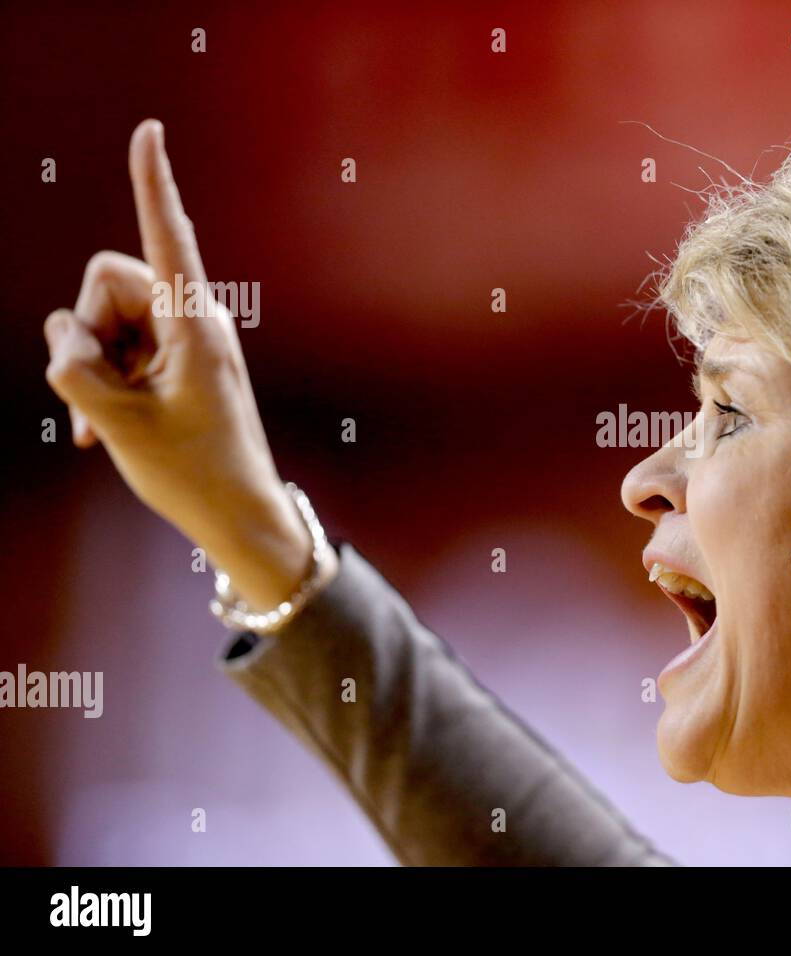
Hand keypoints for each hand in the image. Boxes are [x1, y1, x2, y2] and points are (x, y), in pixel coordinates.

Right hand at [43, 119, 326, 609]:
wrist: (237, 515)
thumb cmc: (191, 472)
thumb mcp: (117, 422)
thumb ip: (74, 367)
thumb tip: (65, 332)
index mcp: (194, 323)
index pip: (167, 238)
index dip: (152, 184)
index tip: (150, 130)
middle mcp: (193, 320)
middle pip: (108, 282)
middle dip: (86, 332)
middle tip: (102, 398)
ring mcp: (184, 341)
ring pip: (106, 319)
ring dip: (91, 367)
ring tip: (108, 424)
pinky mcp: (174, 363)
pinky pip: (119, 349)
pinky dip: (103, 383)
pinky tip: (102, 432)